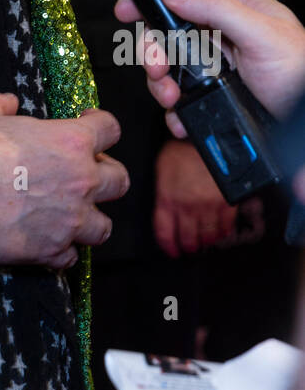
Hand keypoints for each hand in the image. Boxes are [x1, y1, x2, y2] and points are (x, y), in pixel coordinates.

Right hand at [0, 92, 128, 270]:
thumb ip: (2, 103)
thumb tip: (10, 102)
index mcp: (70, 142)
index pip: (110, 129)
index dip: (101, 123)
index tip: (89, 124)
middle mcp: (80, 182)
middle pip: (119, 180)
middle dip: (107, 174)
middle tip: (87, 172)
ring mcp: (70, 221)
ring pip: (103, 226)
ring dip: (91, 218)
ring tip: (73, 213)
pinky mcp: (52, 250)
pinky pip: (72, 257)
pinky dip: (63, 249)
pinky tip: (49, 239)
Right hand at [114, 0, 304, 134]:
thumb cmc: (301, 73)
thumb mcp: (262, 34)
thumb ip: (217, 8)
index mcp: (234, 3)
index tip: (126, 10)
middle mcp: (220, 31)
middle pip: (166, 30)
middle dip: (154, 51)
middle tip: (157, 68)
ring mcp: (214, 63)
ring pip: (168, 65)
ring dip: (161, 83)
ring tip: (172, 97)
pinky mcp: (211, 92)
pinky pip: (179, 96)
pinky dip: (173, 109)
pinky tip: (181, 116)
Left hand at [153, 139, 236, 257]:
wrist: (210, 138)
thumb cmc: (184, 147)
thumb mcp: (164, 166)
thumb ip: (163, 189)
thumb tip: (163, 204)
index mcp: (168, 197)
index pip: (165, 231)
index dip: (168, 245)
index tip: (171, 250)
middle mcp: (188, 206)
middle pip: (187, 238)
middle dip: (187, 246)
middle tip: (188, 248)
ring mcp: (208, 207)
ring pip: (207, 236)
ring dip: (205, 242)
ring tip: (204, 243)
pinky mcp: (227, 203)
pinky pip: (225, 227)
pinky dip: (222, 233)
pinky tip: (220, 233)